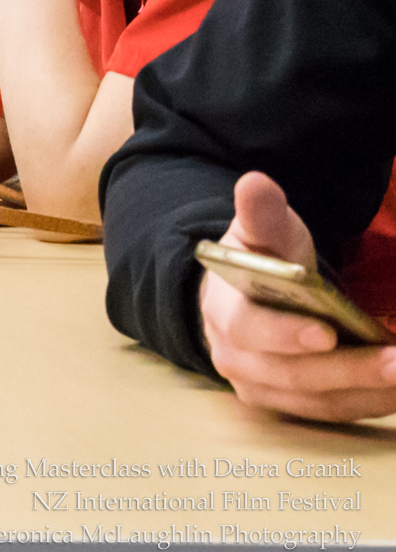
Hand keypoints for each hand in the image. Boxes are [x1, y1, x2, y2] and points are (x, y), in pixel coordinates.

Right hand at [201, 172, 395, 421]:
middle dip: (349, 369)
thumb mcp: (261, 232)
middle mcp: (235, 358)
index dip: (285, 334)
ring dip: (369, 390)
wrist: (241, 301)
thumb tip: (255, 183)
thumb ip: (261, 212)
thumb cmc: (259, 262)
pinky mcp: (287, 407)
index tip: (326, 332)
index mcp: (224, 311)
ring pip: (318, 400)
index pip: (249, 328)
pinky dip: (370, 402)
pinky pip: (332, 411)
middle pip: (293, 374)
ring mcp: (261, 388)